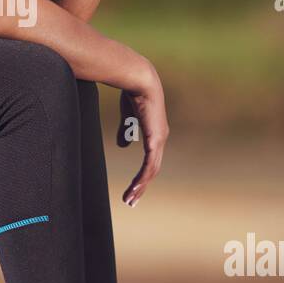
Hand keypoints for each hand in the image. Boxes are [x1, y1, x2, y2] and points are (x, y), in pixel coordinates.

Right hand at [115, 68, 169, 204]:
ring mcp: (159, 140)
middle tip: (131, 201)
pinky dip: (142, 178)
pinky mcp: (155, 140)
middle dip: (141, 187)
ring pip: (151, 171)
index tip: (133, 187)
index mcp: (155, 134)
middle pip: (152, 170)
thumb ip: (126, 131)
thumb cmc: (133, 94)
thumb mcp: (128, 117)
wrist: (140, 81)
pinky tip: (135, 187)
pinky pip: (149, 164)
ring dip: (140, 187)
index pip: (150, 160)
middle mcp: (160, 139)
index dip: (142, 175)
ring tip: (129, 199)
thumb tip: (123, 145)